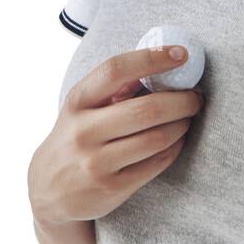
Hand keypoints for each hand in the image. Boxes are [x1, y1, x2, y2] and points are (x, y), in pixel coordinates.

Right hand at [29, 44, 204, 227]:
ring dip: (181, 125)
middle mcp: (84, 131)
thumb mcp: (82, 106)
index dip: (151, 59)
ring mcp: (96, 163)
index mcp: (77, 101)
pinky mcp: (111, 188)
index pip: (115, 70)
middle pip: (146, 110)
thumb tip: (158, 62)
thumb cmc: (75, 136)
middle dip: (181, 100)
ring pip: (156, 139)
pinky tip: (176, 140)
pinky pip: (156, 164)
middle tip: (195, 96)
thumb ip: (114, 87)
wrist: (48, 189)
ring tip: (187, 118)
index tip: (180, 54)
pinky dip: (174, 148)